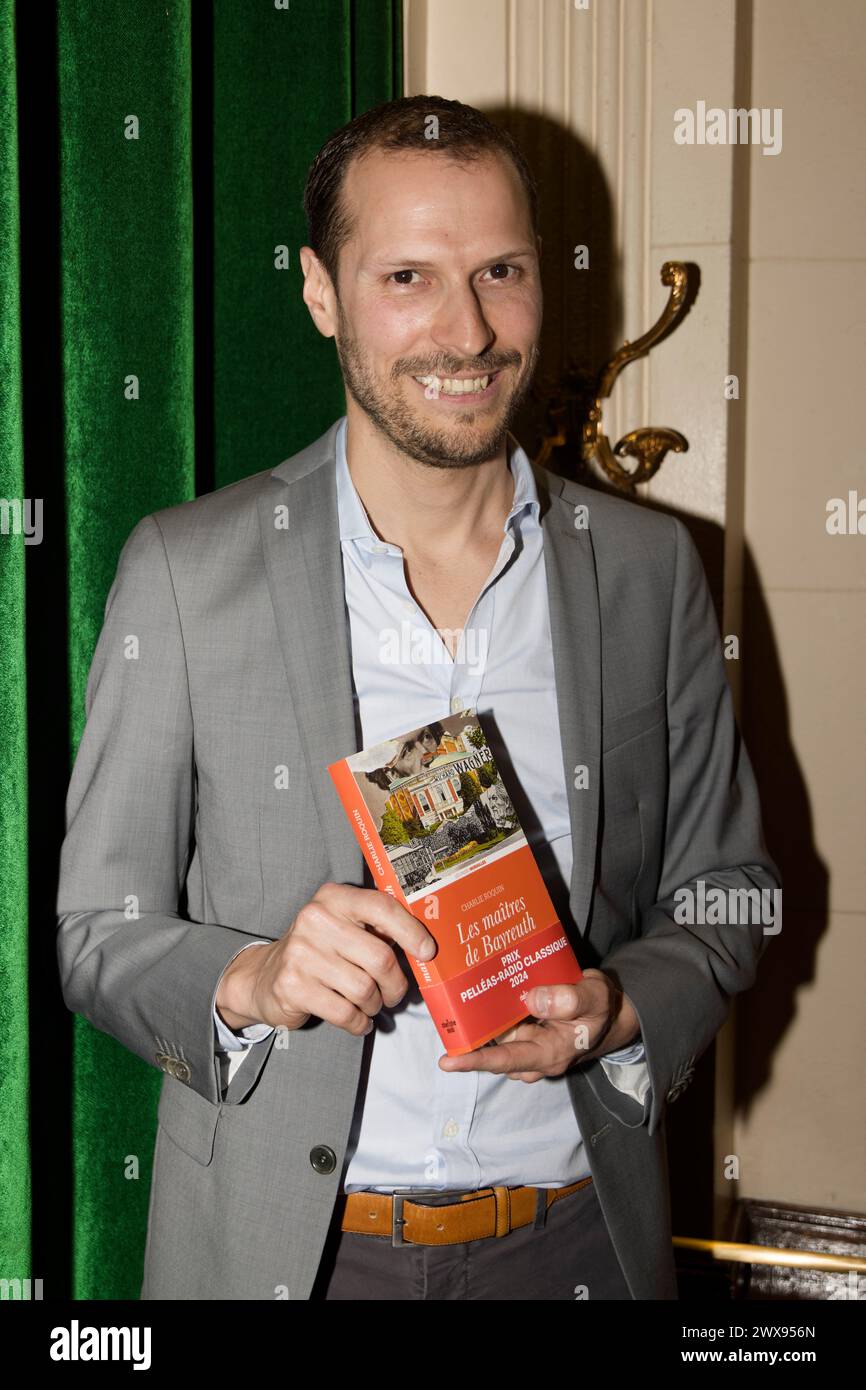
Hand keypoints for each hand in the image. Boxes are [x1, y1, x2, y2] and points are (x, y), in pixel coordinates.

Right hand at [215, 882, 436, 1035]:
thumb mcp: (342, 926)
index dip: (411, 931)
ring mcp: (301, 953)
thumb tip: (424, 946)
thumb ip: (376, 928)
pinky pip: (344, 1013)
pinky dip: (359, 1023)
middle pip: (380, 958)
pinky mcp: (292, 986)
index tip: (428, 952)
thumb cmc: (318, 951)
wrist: (263, 976)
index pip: (381, 907)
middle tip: (394, 994)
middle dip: (395, 985)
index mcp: (334, 898)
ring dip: (375, 1005)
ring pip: (364, 989)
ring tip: (370, 1005)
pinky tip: (358, 1021)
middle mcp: (315, 920)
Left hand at [437, 969, 640, 1081]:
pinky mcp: (522, 1032)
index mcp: (549, 1053)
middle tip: (446, 1009)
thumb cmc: (602, 1007)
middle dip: (468, 1034)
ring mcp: (526, 1044)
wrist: (608, 1013)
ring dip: (477, 1020)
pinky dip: (489, 1011)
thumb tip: (531, 998)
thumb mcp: (595, 997)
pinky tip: (477, 990)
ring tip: (457, 993)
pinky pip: (500, 1024)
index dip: (476, 1061)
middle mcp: (532, 1054)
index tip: (447, 1061)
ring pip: (493, 1035)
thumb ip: (569, 999)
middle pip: (492, 1048)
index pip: (506, 1060)